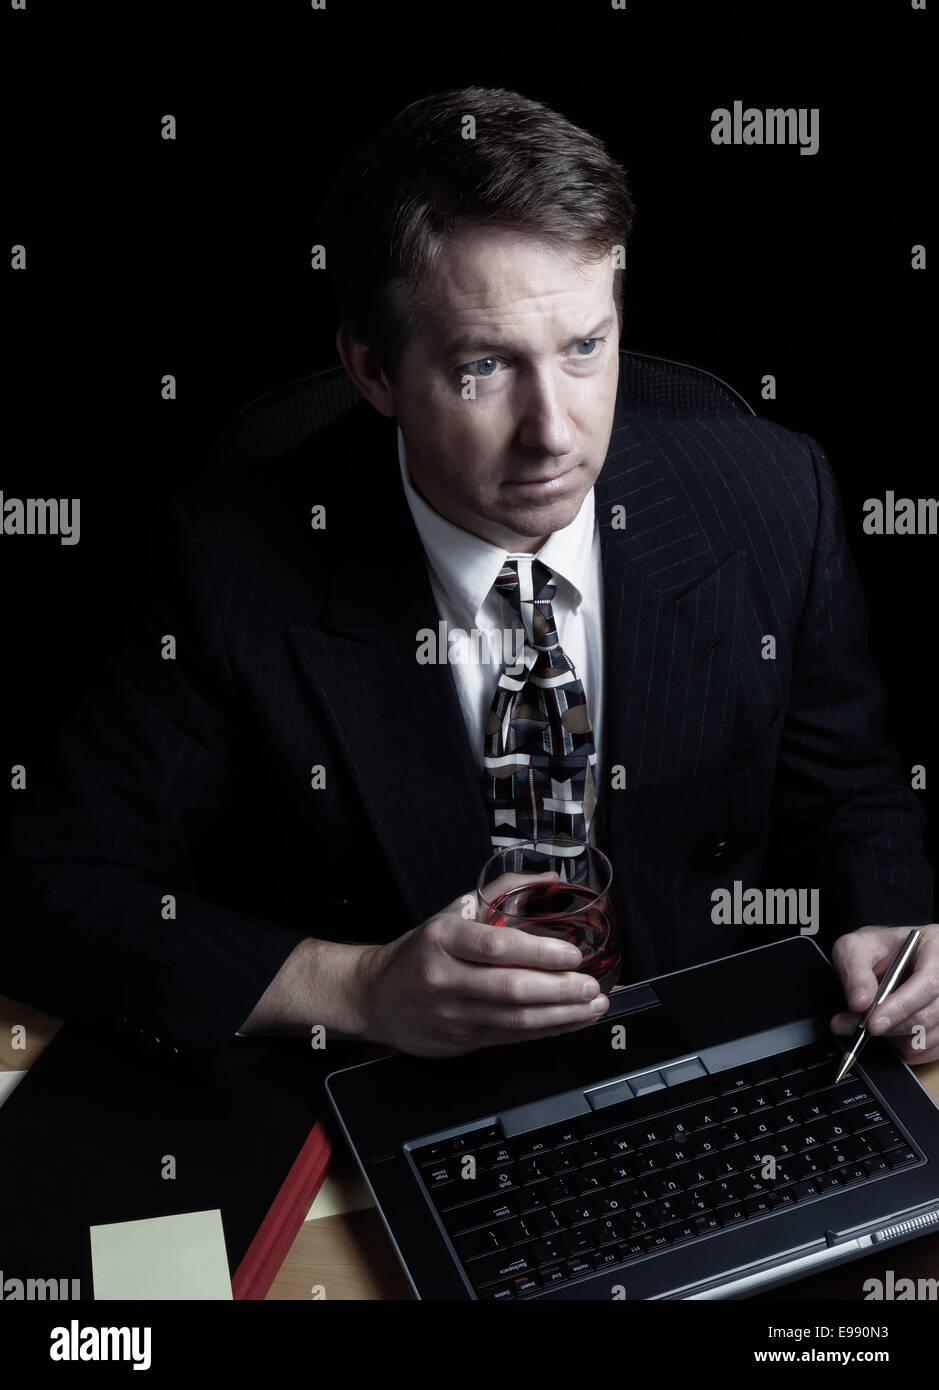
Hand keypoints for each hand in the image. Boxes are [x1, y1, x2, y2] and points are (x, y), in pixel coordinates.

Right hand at [354, 871, 609, 1057]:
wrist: (374, 996)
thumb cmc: (420, 951)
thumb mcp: (453, 912)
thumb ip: (502, 892)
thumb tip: (549, 879)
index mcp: (443, 938)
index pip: (496, 946)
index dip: (539, 952)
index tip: (572, 954)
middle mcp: (445, 977)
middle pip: (511, 988)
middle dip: (560, 990)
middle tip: (591, 985)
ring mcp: (453, 1014)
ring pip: (516, 1020)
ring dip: (562, 1015)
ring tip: (593, 1005)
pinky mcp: (461, 1040)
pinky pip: (512, 1038)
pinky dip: (548, 1030)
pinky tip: (571, 1021)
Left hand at [829, 924, 938, 1064]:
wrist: (890, 958)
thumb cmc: (879, 950)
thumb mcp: (856, 948)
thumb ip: (854, 971)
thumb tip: (859, 1003)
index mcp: (936, 953)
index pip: (928, 985)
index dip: (900, 1007)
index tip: (873, 1023)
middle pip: (927, 1016)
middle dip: (888, 1026)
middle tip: (857, 1026)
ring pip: (926, 1038)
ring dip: (893, 1037)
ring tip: (872, 1021)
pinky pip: (926, 1051)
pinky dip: (902, 1047)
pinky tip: (890, 1028)